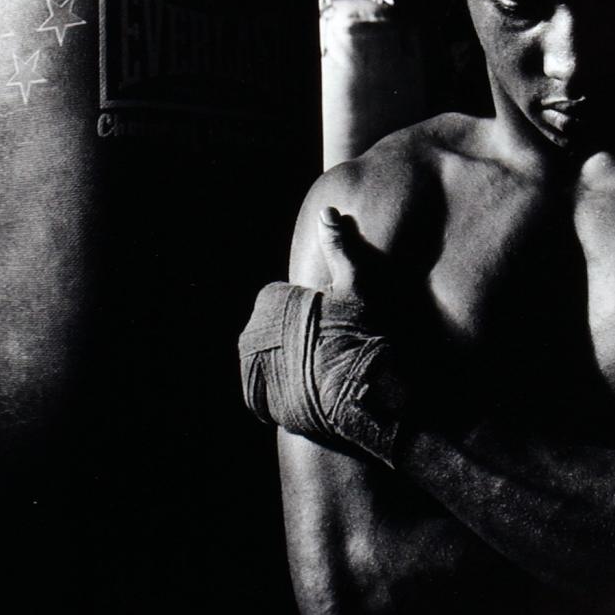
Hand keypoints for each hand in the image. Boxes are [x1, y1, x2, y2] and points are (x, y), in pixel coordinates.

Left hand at [239, 208, 407, 466]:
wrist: (364, 395)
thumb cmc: (359, 335)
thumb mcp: (354, 285)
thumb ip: (339, 246)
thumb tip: (327, 211)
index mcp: (267, 304)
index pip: (282, 300)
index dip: (310, 309)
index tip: (331, 320)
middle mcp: (250, 336)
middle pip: (274, 330)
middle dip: (297, 336)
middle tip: (331, 345)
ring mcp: (252, 372)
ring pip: (269, 359)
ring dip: (288, 361)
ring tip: (322, 367)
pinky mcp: (259, 402)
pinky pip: (265, 391)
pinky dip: (281, 389)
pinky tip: (308, 387)